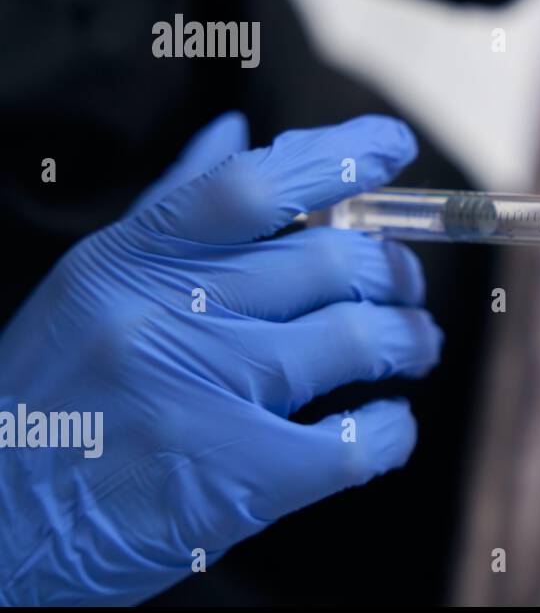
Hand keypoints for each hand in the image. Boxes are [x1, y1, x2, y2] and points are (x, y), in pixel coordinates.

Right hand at [0, 113, 440, 604]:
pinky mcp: (237, 482)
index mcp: (132, 260)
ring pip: (358, 340)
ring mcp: (204, 399)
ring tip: (413, 346)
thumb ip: (174, 210)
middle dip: (393, 273)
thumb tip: (238, 130)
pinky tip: (385, 424)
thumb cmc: (53, 395)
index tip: (392, 145)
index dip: (338, 158)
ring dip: (409, 340)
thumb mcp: (92, 286)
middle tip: (405, 289)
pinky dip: (392, 430)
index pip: (254, 183)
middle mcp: (168, 318)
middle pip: (331, 263)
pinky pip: (356, 442)